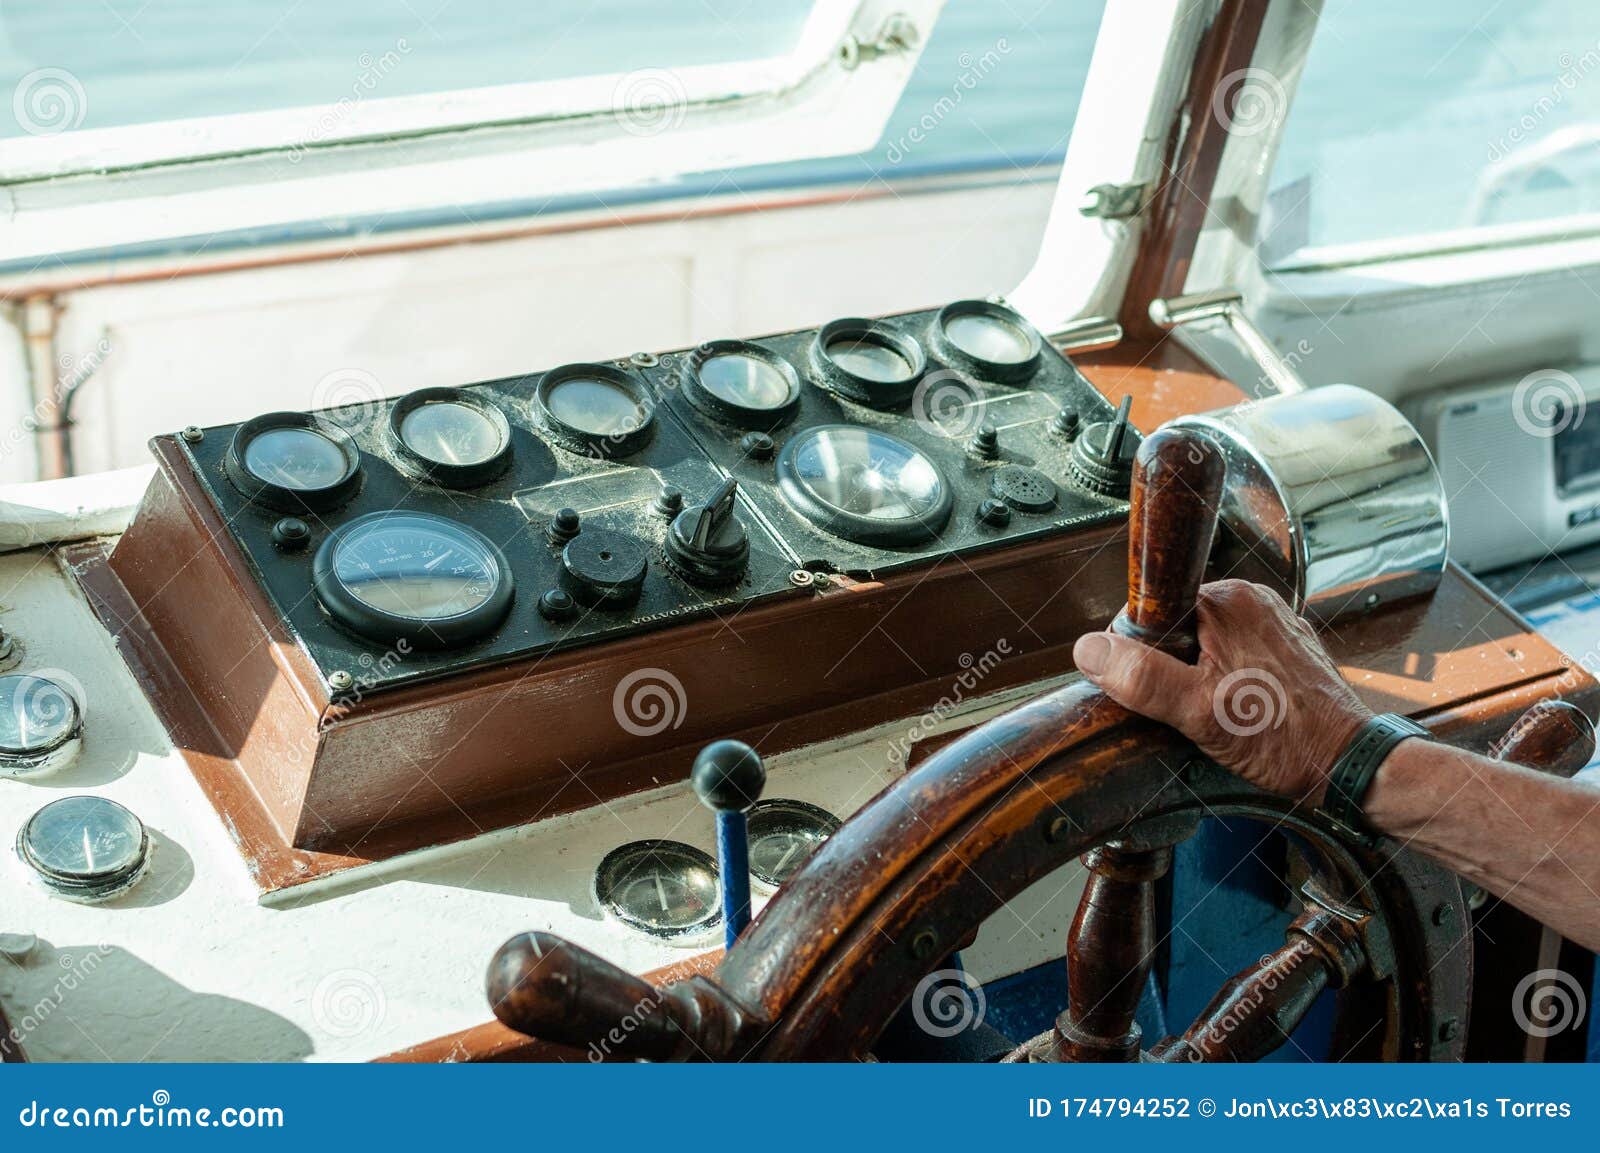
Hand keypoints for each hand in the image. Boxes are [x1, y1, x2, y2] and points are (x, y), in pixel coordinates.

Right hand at [1071, 579, 1371, 803]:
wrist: (1350, 765)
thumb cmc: (1283, 739)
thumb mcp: (1198, 713)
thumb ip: (1142, 678)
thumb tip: (1088, 649)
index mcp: (1228, 599)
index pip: (1152, 612)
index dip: (1138, 652)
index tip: (1149, 690)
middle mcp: (1253, 601)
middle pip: (1178, 628)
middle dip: (1170, 668)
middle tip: (1185, 710)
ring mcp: (1274, 624)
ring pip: (1207, 644)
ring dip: (1198, 677)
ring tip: (1215, 714)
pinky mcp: (1288, 649)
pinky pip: (1237, 655)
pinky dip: (1228, 681)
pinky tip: (1238, 712)